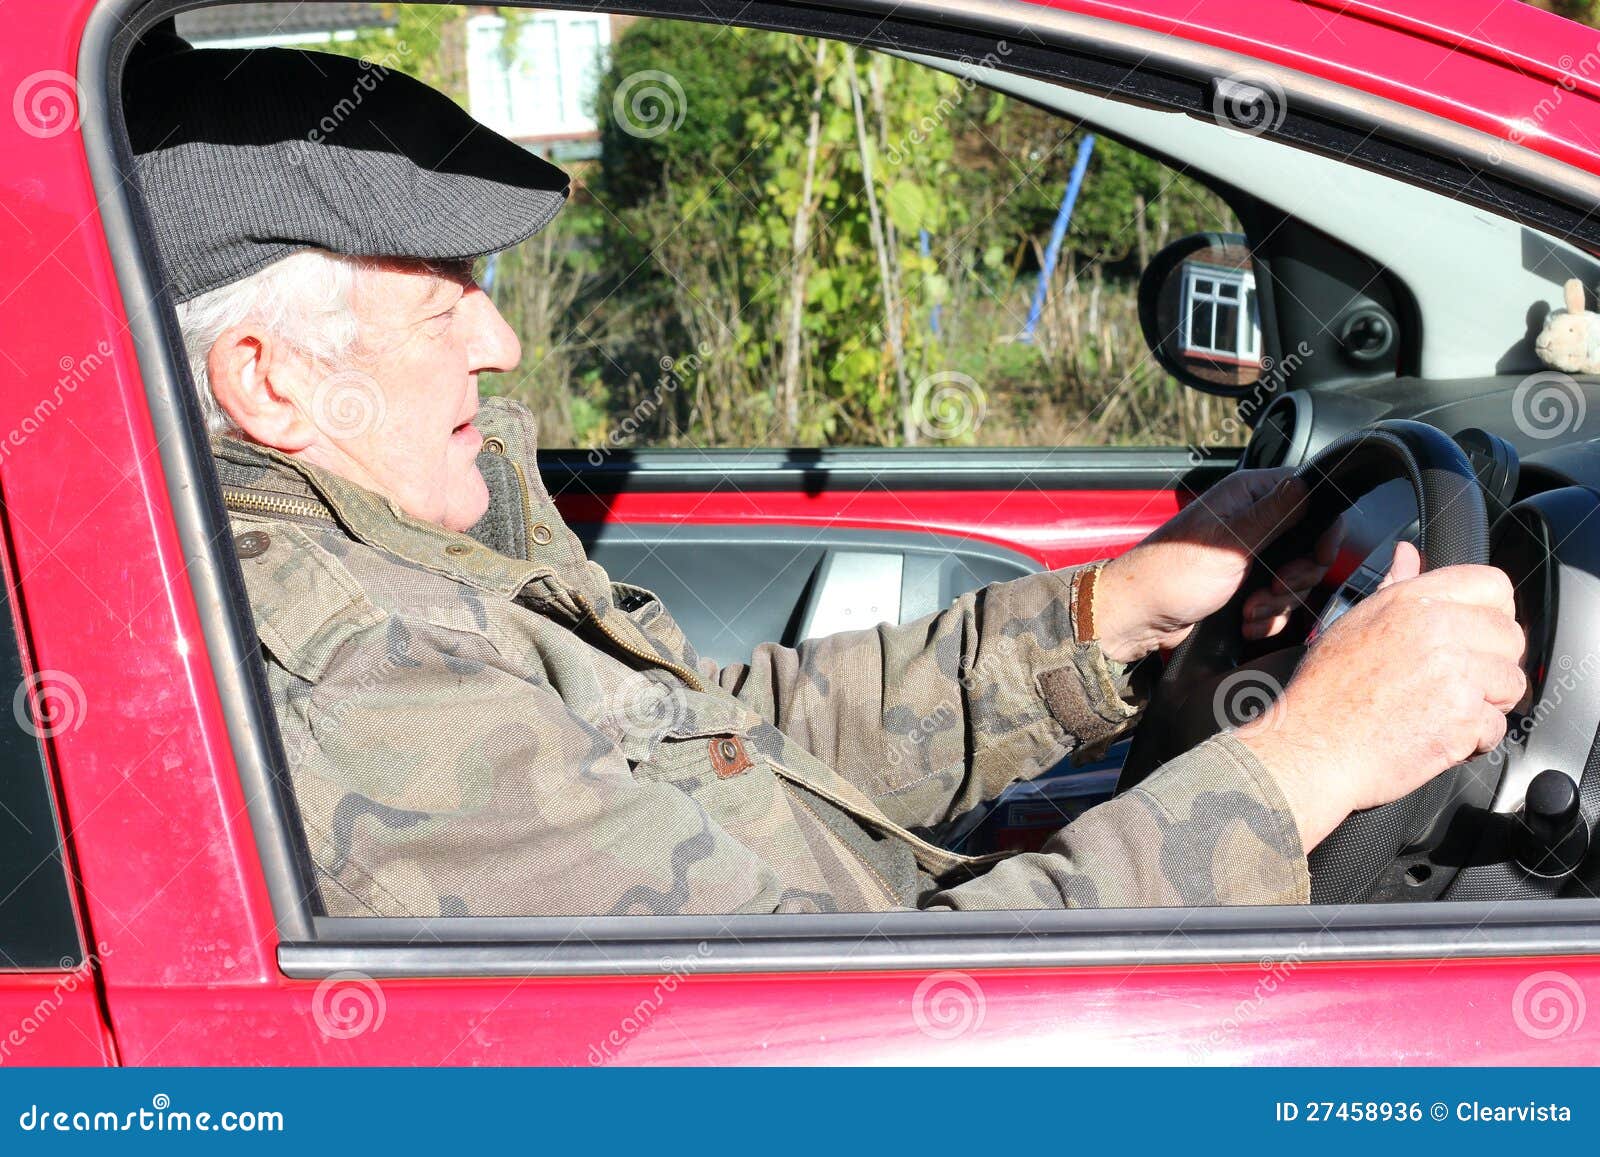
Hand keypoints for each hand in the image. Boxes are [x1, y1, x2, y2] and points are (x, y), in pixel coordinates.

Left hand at [1093, 468, 1337, 663]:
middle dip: (1296, 577)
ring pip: (1296, 580)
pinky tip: (1246, 624)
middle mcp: (1252, 521)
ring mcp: (1249, 556)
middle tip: (1273, 589)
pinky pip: (1279, 604)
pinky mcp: (1245, 587)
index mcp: (1248, 497)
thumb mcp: (1228, 542)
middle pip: (1310, 546)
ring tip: (1249, 610)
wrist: (1140, 618)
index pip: (1311, 498)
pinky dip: (1267, 619)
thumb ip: (1273, 515)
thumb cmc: (1171, 575)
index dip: (1322, 531)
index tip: (1316, 556)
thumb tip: (1307, 483)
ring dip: (1278, 604)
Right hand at [1234, 547, 1526, 852]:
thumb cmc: (1325, 692)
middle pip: (1511, 636)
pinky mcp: (1463, 718)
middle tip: (1454, 685)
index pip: (1493, 584)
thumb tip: (1408, 554)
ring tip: (1443, 712)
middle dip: (1491, 665)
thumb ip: (1394, 587)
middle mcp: (1438, 628)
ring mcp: (1455, 673)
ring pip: (1511, 684)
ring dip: (1486, 704)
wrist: (1311, 748)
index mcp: (1411, 600)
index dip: (1492, 613)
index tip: (1475, 637)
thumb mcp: (1353, 624)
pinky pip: (1497, 728)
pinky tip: (1437, 737)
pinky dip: (1473, 741)